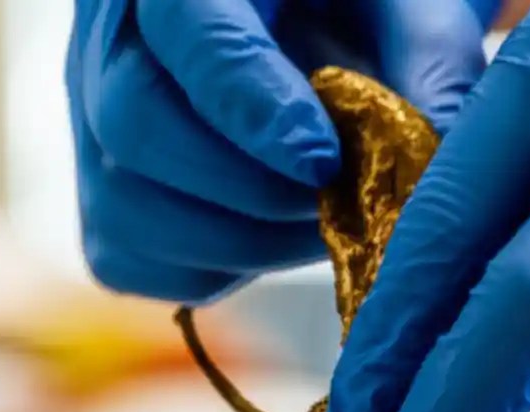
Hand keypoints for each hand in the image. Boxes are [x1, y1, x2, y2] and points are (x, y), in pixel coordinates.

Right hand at [66, 0, 493, 303]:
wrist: (312, 31)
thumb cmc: (358, 8)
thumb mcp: (405, 4)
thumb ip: (430, 57)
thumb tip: (436, 153)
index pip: (184, 30)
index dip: (248, 105)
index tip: (322, 159)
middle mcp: (110, 43)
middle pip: (135, 126)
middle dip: (256, 186)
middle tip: (343, 196)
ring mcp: (93, 127)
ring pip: (128, 208)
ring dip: (248, 239)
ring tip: (328, 218)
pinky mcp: (107, 203)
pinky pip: (136, 263)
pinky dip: (219, 269)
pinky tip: (279, 236)